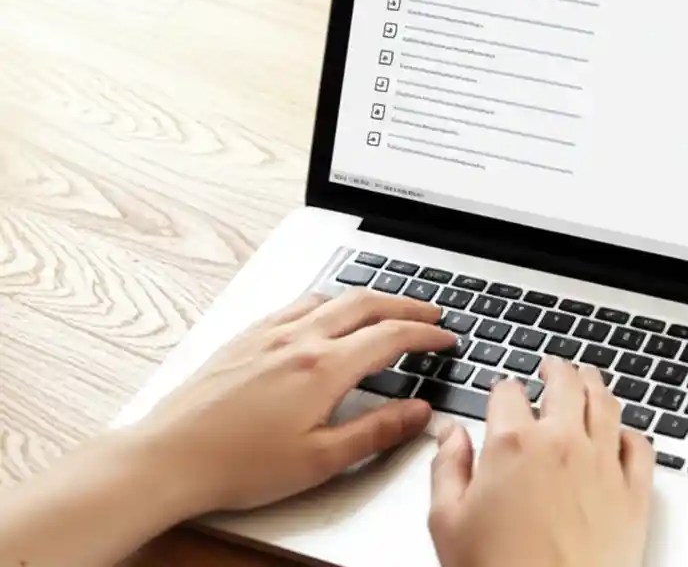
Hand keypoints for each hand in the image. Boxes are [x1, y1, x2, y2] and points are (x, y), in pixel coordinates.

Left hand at [129, 289, 454, 514]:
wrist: (168, 457)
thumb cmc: (237, 465)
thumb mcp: (321, 459)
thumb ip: (377, 431)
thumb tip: (418, 413)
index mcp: (323, 368)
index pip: (391, 337)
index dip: (425, 335)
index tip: (445, 339)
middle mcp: (298, 340)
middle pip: (365, 304)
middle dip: (405, 305)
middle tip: (430, 314)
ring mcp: (268, 334)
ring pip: (330, 297)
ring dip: (367, 298)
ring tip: (385, 309)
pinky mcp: (244, 338)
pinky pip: (295, 304)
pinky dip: (325, 301)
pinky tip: (324, 314)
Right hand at [429, 358, 654, 566]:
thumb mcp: (447, 523)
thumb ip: (446, 468)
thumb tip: (450, 436)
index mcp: (513, 444)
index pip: (508, 392)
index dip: (503, 389)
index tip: (503, 393)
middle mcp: (562, 443)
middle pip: (565, 383)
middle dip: (557, 368)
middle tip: (553, 365)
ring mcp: (604, 464)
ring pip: (606, 403)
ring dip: (595, 383)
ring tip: (588, 378)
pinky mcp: (634, 491)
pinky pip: (640, 445)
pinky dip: (630, 431)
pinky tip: (622, 432)